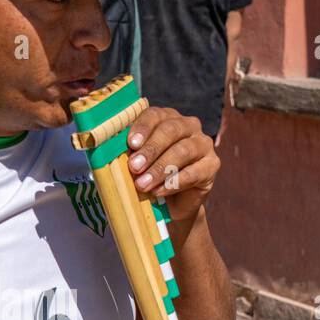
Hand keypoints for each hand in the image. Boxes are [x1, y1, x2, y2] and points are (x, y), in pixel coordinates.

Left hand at [126, 107, 219, 222]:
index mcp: (166, 118)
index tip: (130, 144)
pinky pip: (194, 172)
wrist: (172, 204)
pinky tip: (159, 192)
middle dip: (150, 149)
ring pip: (183, 150)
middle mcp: (188, 126)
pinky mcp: (212, 165)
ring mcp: (203, 144)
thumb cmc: (149, 177)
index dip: (143, 128)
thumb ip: (128, 153)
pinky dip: (174, 182)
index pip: (155, 115)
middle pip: (170, 131)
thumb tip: (107, 150)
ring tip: (143, 184)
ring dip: (160, 168)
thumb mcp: (136, 163)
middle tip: (134, 167)